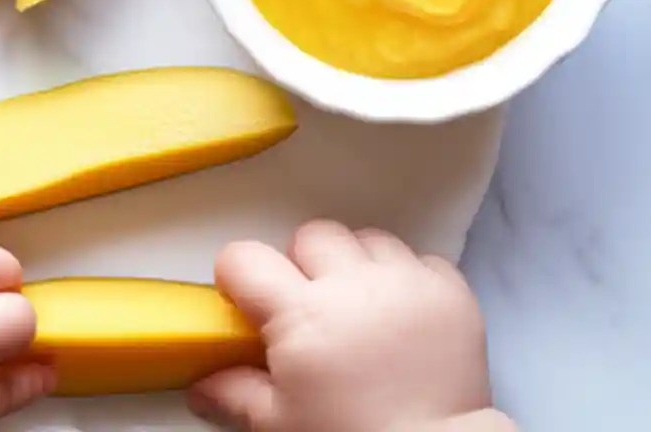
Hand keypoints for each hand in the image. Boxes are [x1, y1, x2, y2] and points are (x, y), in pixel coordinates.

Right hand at [189, 220, 499, 431]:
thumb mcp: (280, 425)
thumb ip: (236, 394)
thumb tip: (201, 385)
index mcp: (300, 313)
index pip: (244, 257)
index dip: (238, 275)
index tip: (246, 299)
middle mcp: (352, 284)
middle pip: (310, 236)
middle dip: (303, 264)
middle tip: (308, 306)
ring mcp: (404, 282)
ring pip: (366, 239)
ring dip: (357, 265)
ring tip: (360, 305)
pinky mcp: (449, 291)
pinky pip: (420, 260)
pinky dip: (407, 279)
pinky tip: (401, 312)